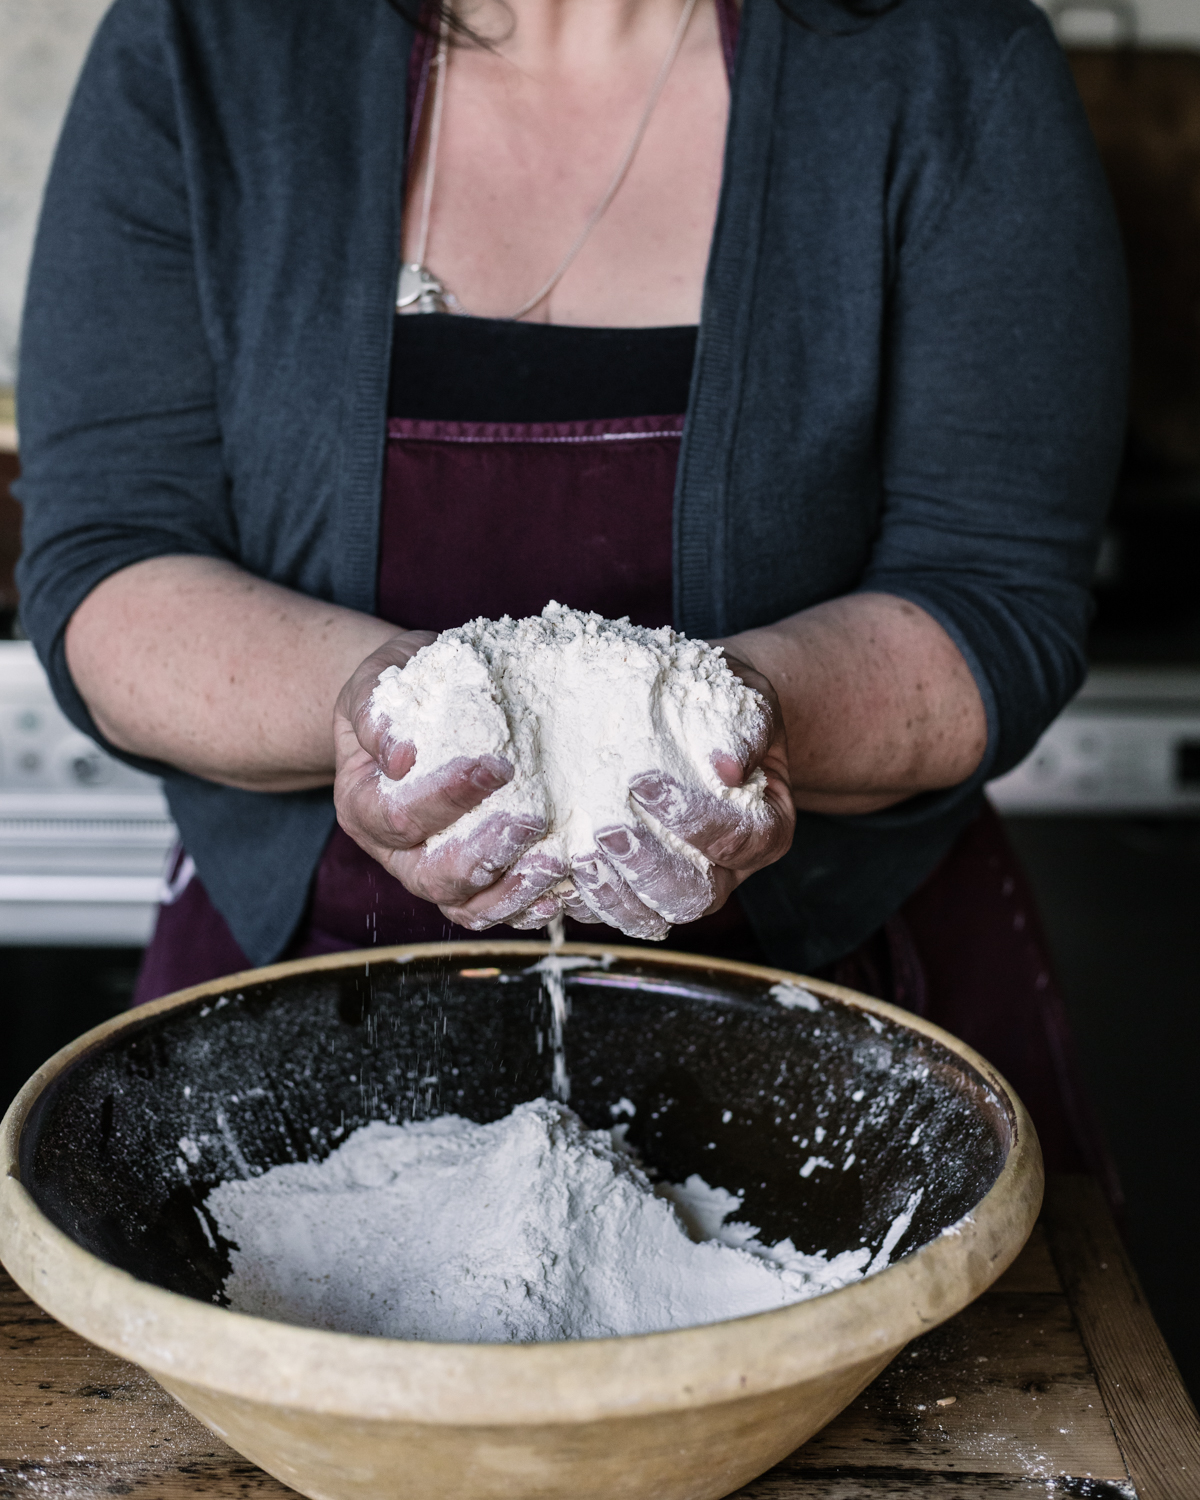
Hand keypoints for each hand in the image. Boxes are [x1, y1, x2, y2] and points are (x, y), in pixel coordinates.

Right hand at [334, 635, 568, 927]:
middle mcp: (394, 851)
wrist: (422, 706)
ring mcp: (431, 872)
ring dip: (512, 891)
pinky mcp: (469, 883)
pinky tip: (560, 892)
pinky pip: (494, 909)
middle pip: (430, 877)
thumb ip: (375, 710)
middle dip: (483, 854)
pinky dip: (527, 907)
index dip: (445, 799)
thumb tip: (398, 754)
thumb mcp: (380, 680)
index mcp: (363, 806)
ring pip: (465, 906)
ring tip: (555, 861)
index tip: (495, 766)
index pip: (398, 818)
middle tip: (531, 820)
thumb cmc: (403, 688)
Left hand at [566, 653, 795, 937]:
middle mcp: (728, 869)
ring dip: (613, 896)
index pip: (741, 840)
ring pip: (653, 917)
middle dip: (649, 868)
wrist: (696, 715)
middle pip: (697, 895)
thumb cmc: (725, 706)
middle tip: (606, 831)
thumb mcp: (749, 702)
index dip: (694, 820)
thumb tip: (726, 768)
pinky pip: (613, 914)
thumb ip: (748, 728)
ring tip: (578, 858)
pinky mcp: (641, 891)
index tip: (643, 783)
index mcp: (765, 828)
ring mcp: (684, 885)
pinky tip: (554, 874)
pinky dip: (583, 902)